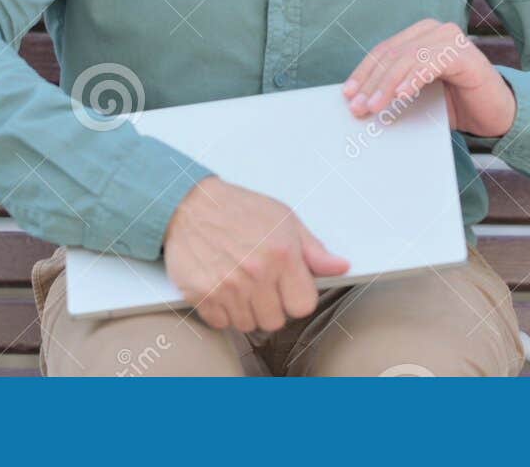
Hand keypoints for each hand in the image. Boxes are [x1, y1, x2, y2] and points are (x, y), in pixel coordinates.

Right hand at [162, 176, 349, 332]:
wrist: (189, 204)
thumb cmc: (237, 209)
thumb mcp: (284, 219)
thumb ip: (313, 249)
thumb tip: (340, 267)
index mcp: (282, 254)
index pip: (303, 305)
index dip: (296, 298)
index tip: (287, 288)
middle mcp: (257, 272)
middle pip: (275, 321)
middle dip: (270, 306)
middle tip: (260, 284)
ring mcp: (228, 286)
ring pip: (248, 324)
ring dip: (245, 310)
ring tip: (239, 283)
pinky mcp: (202, 294)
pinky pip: (221, 323)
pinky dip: (221, 312)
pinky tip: (221, 288)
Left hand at [343, 18, 516, 137]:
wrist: (497, 115)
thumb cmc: (456, 104)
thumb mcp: (419, 96)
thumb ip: (394, 90)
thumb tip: (359, 101)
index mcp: (421, 35)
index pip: (384, 51)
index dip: (363, 73)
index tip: (347, 94)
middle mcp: (435, 30)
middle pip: (392, 54)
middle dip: (371, 82)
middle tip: (358, 106)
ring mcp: (451, 39)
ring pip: (408, 58)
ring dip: (388, 85)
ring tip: (375, 106)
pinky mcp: (465, 54)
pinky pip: (432, 63)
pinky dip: (414, 79)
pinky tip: (402, 95)